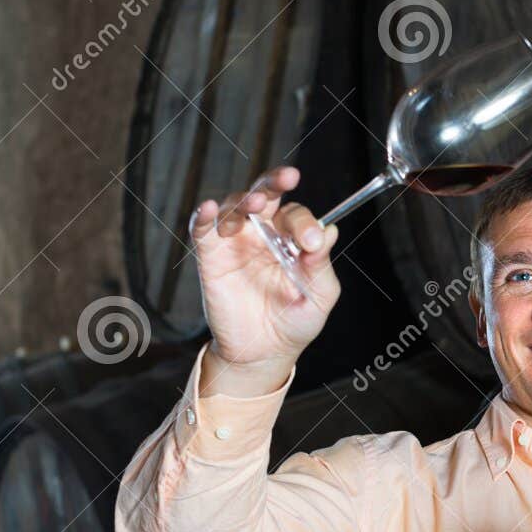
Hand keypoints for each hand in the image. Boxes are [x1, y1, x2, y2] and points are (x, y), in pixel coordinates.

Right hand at [190, 165, 341, 393]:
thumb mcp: (319, 296)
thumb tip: (329, 231)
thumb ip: (321, 265)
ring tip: (254, 205)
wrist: (264, 354)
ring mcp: (236, 242)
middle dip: (274, 182)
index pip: (296, 216)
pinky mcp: (211, 257)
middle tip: (288, 177)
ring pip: (235, 206)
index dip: (304, 223)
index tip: (310, 244)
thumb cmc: (294, 323)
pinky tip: (211, 208)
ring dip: (244, 200)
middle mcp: (264, 234)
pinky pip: (202, 229)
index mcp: (292, 239)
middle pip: (266, 194)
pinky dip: (204, 216)